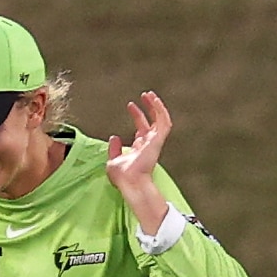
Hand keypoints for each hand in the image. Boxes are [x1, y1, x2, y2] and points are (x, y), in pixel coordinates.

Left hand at [104, 90, 173, 232]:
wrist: (129, 181)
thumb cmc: (122, 176)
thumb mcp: (113, 160)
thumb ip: (114, 149)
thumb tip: (114, 137)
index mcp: (140, 148)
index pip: (141, 128)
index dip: (137, 116)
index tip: (130, 105)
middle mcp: (149, 144)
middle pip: (152, 122)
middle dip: (149, 108)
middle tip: (144, 95)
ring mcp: (155, 142)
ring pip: (161, 120)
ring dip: (157, 107)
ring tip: (150, 94)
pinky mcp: (158, 140)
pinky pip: (163, 122)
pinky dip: (160, 110)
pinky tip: (154, 100)